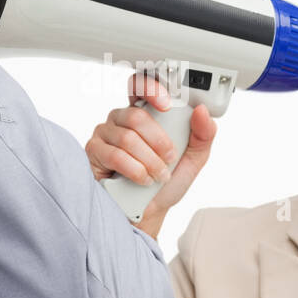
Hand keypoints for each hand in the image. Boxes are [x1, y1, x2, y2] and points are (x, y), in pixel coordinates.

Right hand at [85, 73, 216, 238]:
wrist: (149, 212)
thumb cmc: (166, 182)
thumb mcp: (193, 159)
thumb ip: (203, 134)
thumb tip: (201, 111)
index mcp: (144, 112)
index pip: (140, 85)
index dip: (151, 88)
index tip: (167, 104)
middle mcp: (121, 119)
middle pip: (136, 116)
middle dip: (159, 142)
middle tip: (169, 159)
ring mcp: (104, 134)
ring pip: (127, 138)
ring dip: (149, 161)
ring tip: (157, 175)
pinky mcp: (93, 153)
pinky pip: (114, 155)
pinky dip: (135, 171)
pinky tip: (142, 180)